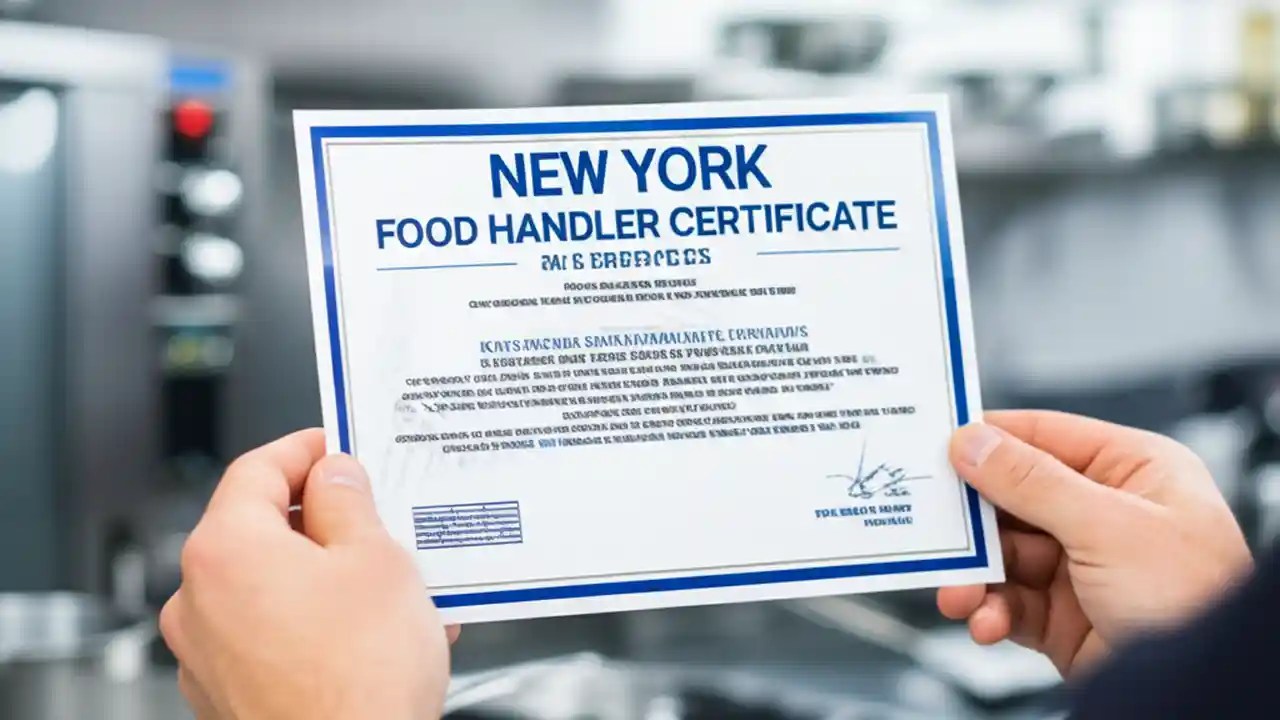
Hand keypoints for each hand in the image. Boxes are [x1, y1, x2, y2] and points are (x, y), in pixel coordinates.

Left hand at [160, 430, 457, 719]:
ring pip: (270, 586)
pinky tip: (371, 631)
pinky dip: (314, 621)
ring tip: (393, 585)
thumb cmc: (361, 678)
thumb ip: (347, 503)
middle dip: (323, 520)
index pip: (256, 469)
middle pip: (260, 529)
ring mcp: (206, 653)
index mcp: (225, 549)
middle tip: (378, 516)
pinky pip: (271, 633)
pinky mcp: (227, 693)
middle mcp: (197, 599)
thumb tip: (333, 476)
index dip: (304, 449)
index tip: (334, 445)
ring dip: (326, 575)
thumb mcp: (377, 560)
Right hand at [937, 410, 1251, 676]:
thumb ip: (1031, 482)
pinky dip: (991, 611)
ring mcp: (1084, 567)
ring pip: (1004, 555)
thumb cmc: (1195, 598)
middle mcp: (1107, 514)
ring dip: (974, 575)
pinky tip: (985, 620)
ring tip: (956, 593)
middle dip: (972, 522)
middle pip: (1013, 499)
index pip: (1046, 437)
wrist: (1205, 693)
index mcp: (1133, 472)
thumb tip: (972, 441)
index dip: (990, 438)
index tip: (934, 440)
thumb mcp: (1108, 526)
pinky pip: (1010, 602)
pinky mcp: (1066, 617)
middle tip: (930, 526)